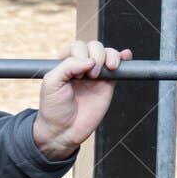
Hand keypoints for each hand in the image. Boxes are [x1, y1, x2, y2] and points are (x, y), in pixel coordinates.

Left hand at [32, 39, 132, 159]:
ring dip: (110, 55)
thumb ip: (67, 66)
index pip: (77, 46)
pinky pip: (119, 66)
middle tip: (90, 77)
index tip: (76, 75)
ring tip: (108, 69)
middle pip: (94, 46)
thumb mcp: (51, 83)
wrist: (64, 131)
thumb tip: (90, 60)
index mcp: (65, 64)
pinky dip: (123, 57)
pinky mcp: (108, 84)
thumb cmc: (54, 109)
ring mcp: (96, 74)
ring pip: (107, 52)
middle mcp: (81, 66)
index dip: (80, 54)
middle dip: (96, 56)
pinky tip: (125, 56)